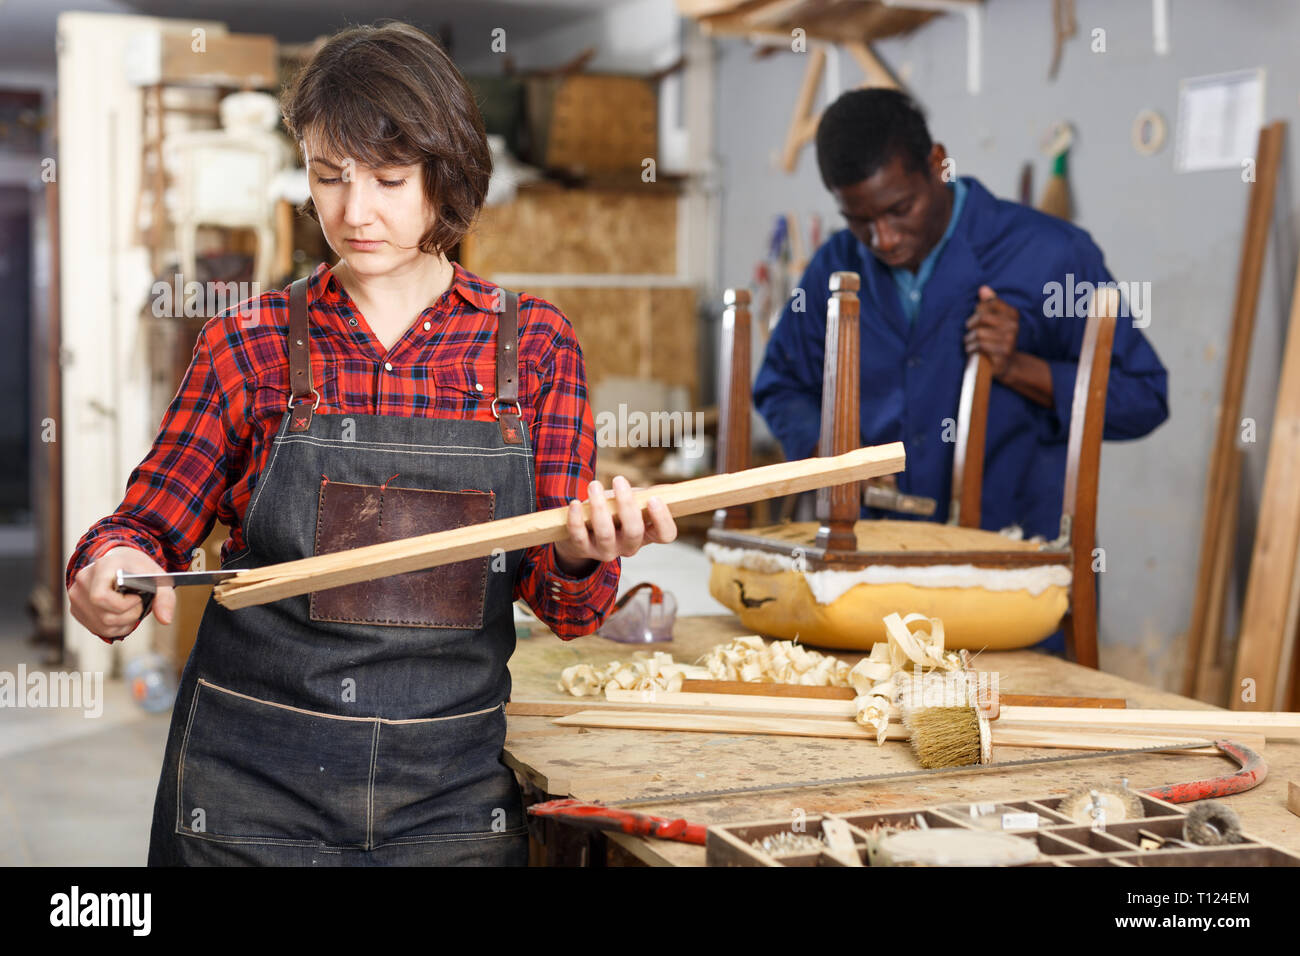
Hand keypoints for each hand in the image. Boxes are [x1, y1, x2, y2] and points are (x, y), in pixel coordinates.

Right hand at [68, 546, 175, 640]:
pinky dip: (115, 627)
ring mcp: (76, 596)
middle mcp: (84, 580)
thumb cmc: (137, 568)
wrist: (119, 561)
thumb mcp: (156, 577)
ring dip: (124, 623)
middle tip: (138, 604)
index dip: (124, 604)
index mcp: (102, 567)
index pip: (101, 597)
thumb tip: (165, 620)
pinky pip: (97, 628)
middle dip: (129, 616)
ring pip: (102, 625)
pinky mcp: (76, 609)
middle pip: (105, 616)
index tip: (138, 597)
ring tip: (131, 609)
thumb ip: (164, 597)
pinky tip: (122, 615)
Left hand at [554, 475, 677, 574]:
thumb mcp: (631, 504)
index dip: (663, 519)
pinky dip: (576, 519)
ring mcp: (606, 551)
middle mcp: (628, 546)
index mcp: (646, 534)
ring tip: (594, 485)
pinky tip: (575, 504)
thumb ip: (645, 496)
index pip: (665, 534)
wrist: (582, 533)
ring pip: (606, 534)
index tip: (654, 499)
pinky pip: (579, 537)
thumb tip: (669, 488)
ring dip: (599, 507)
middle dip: (627, 505)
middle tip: (619, 479)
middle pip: (634, 532)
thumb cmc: (612, 513)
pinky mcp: (582, 549)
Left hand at [964, 285, 1019, 377]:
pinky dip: (972, 348)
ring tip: (970, 342)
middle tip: (970, 330)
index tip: (976, 315)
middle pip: (983, 317)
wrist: (1006, 364)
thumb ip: (989, 303)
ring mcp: (1009, 341)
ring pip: (979, 334)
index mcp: (1012, 314)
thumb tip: (983, 288)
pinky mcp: (1002, 354)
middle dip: (971, 324)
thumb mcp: (994, 319)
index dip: (978, 309)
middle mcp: (1013, 326)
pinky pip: (980, 347)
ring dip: (970, 339)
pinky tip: (972, 350)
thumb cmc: (996, 338)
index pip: (990, 303)